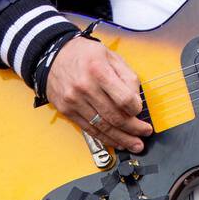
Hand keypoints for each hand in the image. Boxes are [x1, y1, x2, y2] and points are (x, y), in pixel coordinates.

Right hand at [44, 36, 152, 152]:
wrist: (53, 56)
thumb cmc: (85, 55)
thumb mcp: (111, 56)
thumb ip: (127, 76)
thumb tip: (137, 101)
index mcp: (98, 70)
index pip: (123, 98)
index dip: (136, 109)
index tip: (140, 111)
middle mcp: (85, 87)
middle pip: (114, 117)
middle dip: (133, 128)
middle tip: (145, 133)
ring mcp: (74, 101)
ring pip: (103, 127)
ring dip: (122, 139)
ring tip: (135, 144)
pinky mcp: (67, 111)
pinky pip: (89, 130)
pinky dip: (105, 138)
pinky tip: (117, 141)